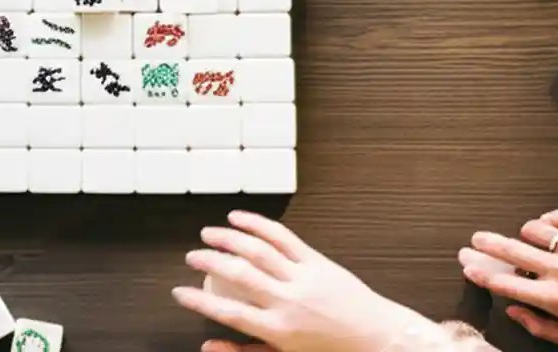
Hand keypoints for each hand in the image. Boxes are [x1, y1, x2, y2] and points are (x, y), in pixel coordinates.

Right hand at [172, 211, 433, 351]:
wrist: (377, 340)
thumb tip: (209, 346)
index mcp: (278, 329)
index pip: (228, 312)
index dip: (198, 300)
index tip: (180, 291)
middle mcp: (288, 301)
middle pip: (238, 274)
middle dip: (208, 261)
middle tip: (191, 257)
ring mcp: (303, 278)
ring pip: (257, 250)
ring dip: (228, 237)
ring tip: (209, 232)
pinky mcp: (317, 261)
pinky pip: (283, 237)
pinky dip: (258, 224)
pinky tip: (240, 218)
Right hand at [460, 209, 557, 350]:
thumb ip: (543, 328)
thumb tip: (514, 312)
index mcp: (557, 300)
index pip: (507, 283)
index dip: (482, 274)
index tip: (469, 268)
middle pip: (511, 249)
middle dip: (487, 244)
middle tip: (476, 240)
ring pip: (534, 229)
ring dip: (525, 234)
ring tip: (526, 240)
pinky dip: (549, 219)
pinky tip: (549, 228)